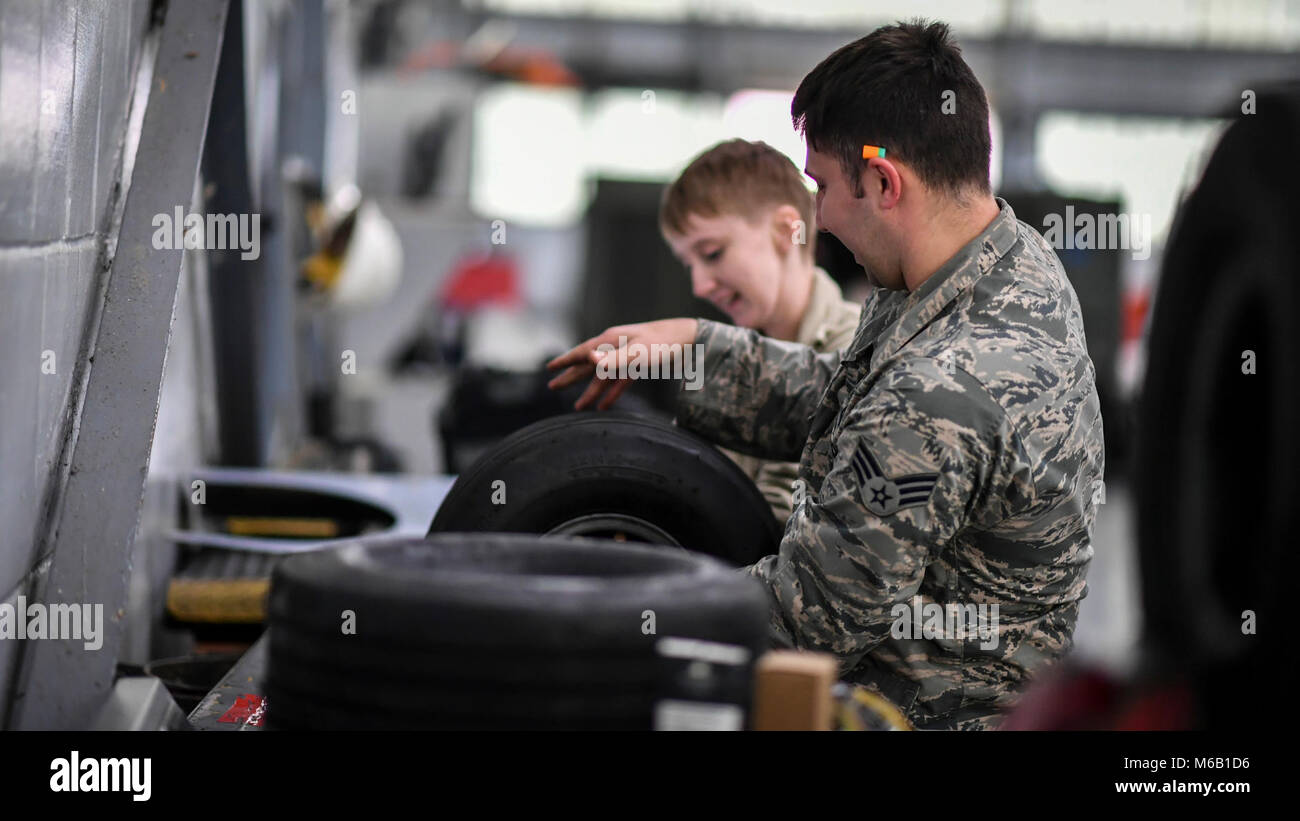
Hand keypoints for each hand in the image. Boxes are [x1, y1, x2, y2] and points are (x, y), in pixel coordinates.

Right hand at [546, 318, 698, 409]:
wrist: (691, 341)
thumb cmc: (664, 343)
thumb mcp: (637, 352)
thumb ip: (613, 358)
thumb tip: (588, 358)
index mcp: (611, 341)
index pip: (582, 352)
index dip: (565, 361)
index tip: (549, 368)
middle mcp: (616, 348)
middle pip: (588, 365)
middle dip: (571, 377)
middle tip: (552, 387)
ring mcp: (628, 357)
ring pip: (603, 377)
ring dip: (591, 392)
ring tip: (578, 407)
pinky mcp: (639, 366)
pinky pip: (620, 382)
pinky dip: (612, 394)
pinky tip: (604, 406)